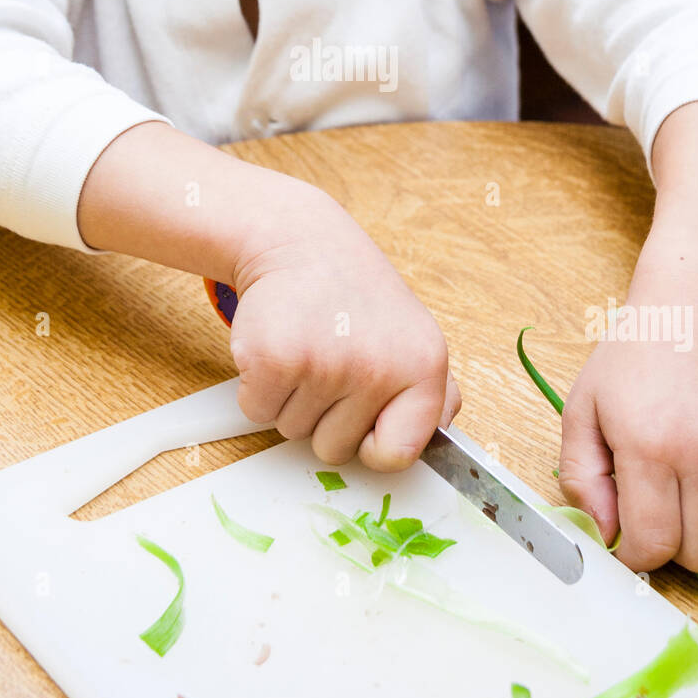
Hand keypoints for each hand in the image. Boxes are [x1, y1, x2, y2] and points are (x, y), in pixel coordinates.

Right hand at [228, 184, 460, 469]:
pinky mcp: (274, 361)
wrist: (299, 242)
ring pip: (293, 431)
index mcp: (424, 366)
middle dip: (324, 415)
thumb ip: (434, 394)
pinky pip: (258, 412)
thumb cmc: (353, 298)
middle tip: (331, 357)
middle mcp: (378, 368)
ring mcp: (325, 366)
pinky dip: (259, 387)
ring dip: (292, 397)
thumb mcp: (413, 336)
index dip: (375, 445)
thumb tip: (440, 441)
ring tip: (308, 345)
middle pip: (335, 449)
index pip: (400, 454)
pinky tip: (280, 344)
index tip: (366, 416)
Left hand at [558, 257, 697, 573]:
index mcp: (648, 446)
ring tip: (692, 507)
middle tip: (660, 517)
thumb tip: (601, 531)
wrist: (695, 304)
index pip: (652, 544)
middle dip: (675, 549)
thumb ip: (582, 476)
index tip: (629, 539)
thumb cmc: (636, 351)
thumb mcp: (584, 406)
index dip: (636, 554)